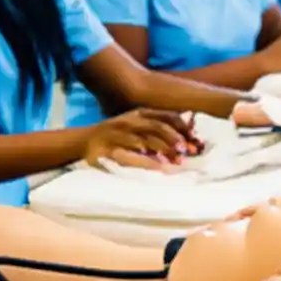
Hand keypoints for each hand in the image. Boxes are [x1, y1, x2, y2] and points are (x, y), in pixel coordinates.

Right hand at [83, 109, 201, 170]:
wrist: (84, 141)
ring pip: (144, 139)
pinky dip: (142, 160)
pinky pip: (128, 154)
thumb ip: (157, 130)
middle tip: (187, 152)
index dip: (182, 127)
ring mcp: (118, 132)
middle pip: (157, 126)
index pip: (165, 116)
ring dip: (161, 150)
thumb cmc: (116, 135)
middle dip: (174, 139)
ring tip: (175, 161)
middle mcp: (130, 120)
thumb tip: (186, 141)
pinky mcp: (109, 147)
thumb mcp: (137, 127)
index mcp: (139, 114)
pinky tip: (154, 166)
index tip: (195, 140)